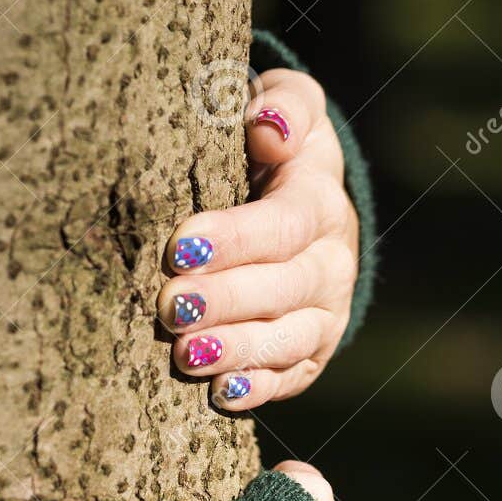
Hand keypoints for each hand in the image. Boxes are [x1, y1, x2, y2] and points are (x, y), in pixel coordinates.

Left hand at [159, 66, 357, 408]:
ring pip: (288, 340)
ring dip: (237, 350)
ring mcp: (324, 312)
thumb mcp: (285, 105)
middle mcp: (331, 262)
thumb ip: (282, 105)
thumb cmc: (270, 144)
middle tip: (170, 306)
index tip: (180, 246)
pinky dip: (257, 389)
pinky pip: (291, 377)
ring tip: (186, 356)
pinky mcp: (311, 352)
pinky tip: (218, 395)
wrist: (301, 196)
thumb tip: (269, 132)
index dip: (235, 238)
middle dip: (226, 300)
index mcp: (319, 201)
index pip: (282, 225)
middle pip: (283, 289)